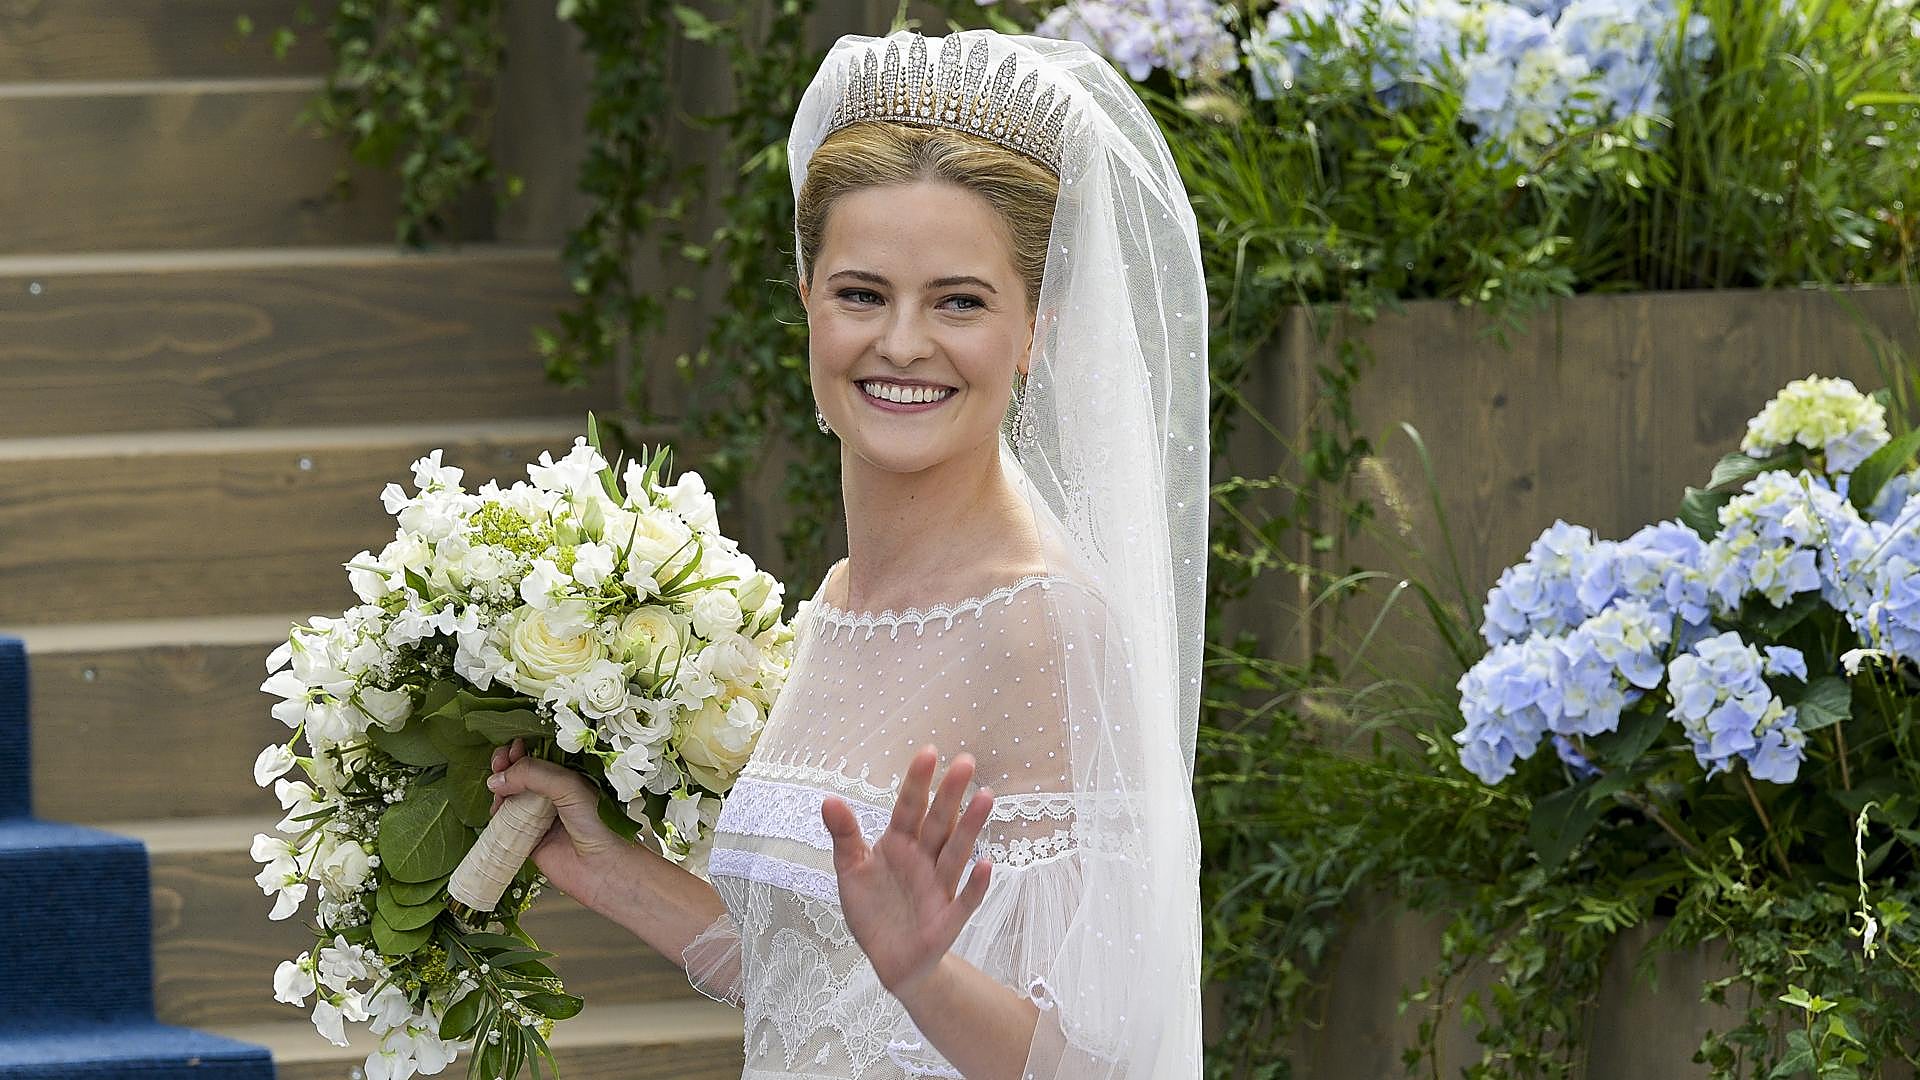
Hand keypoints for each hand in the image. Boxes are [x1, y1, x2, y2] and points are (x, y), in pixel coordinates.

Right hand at [486, 737, 623, 906]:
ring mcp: (539, 817)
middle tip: (499, 763)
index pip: (540, 758)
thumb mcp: (569, 787)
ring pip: (511, 798)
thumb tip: (499, 777)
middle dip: (507, 766)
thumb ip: (534, 775)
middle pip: (521, 775)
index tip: (511, 748)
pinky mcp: (529, 839)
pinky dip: (497, 816)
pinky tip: (496, 810)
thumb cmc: (599, 825)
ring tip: (496, 787)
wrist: (601, 867)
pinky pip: (506, 824)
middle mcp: (553, 796)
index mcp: (568, 778)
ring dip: (500, 789)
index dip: (523, 751)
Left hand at [823, 745, 994, 1000]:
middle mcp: (923, 860)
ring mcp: (938, 888)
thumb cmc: (874, 909)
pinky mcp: (947, 919)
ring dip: (971, 827)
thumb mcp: (851, 870)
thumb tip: (829, 799)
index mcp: (899, 844)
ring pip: (956, 853)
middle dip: (950, 794)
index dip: (917, 783)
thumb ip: (844, 835)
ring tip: (986, 796)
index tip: (929, 752)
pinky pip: (965, 900)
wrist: (889, 960)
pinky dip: (976, 884)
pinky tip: (987, 864)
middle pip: (938, 823)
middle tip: (966, 762)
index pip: (909, 808)